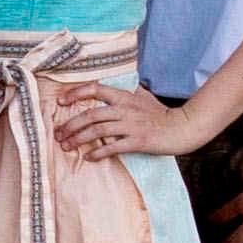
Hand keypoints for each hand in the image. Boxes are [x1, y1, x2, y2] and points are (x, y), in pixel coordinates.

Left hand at [50, 79, 191, 162]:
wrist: (184, 128)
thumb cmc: (162, 114)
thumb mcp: (144, 97)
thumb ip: (128, 91)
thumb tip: (115, 86)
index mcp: (124, 97)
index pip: (95, 89)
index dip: (75, 94)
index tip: (60, 102)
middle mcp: (125, 109)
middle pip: (90, 115)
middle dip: (70, 125)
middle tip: (58, 134)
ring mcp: (131, 125)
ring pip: (97, 130)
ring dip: (78, 139)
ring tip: (66, 146)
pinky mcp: (138, 141)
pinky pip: (112, 147)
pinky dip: (98, 153)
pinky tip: (88, 157)